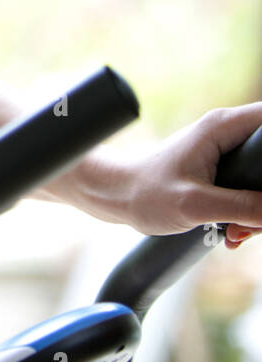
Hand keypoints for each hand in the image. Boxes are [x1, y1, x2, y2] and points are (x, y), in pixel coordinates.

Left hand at [98, 102, 261, 242]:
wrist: (113, 196)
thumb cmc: (144, 192)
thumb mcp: (195, 205)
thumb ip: (242, 207)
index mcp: (224, 127)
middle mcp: (229, 134)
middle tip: (253, 225)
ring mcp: (227, 152)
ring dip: (259, 212)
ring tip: (237, 234)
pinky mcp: (223, 172)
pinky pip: (253, 192)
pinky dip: (248, 215)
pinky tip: (232, 234)